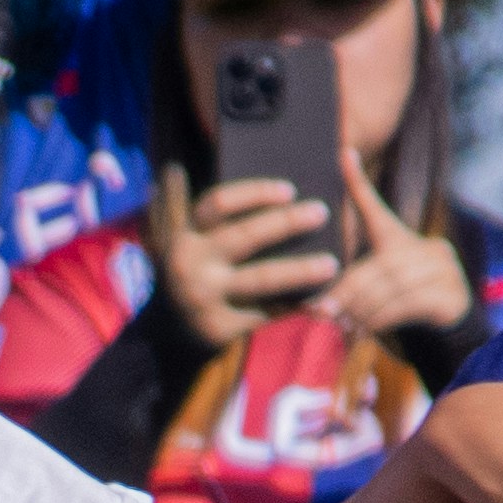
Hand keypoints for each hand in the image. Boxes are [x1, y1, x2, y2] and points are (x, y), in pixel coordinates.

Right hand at [149, 167, 340, 352]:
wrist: (170, 333)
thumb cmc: (192, 270)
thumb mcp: (175, 238)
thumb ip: (178, 205)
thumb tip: (173, 170)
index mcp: (186, 234)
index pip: (218, 203)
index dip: (254, 194)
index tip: (290, 190)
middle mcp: (192, 263)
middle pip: (246, 236)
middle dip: (287, 222)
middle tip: (321, 212)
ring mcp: (206, 298)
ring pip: (263, 278)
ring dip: (301, 270)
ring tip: (333, 264)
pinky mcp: (221, 328)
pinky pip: (268, 313)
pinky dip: (297, 306)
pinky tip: (323, 300)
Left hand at [319, 159, 473, 342]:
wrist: (445, 323)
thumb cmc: (400, 301)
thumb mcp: (374, 288)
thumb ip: (352, 285)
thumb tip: (314, 306)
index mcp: (401, 239)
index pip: (376, 207)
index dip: (358, 182)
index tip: (344, 152)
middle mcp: (428, 247)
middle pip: (380, 264)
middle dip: (347, 290)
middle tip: (320, 310)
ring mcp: (445, 270)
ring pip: (392, 287)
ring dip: (361, 309)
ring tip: (338, 325)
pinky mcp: (453, 295)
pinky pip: (409, 306)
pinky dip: (380, 320)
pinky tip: (361, 332)